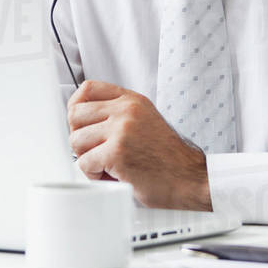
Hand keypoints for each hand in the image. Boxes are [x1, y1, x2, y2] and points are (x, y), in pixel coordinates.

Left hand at [67, 80, 211, 210]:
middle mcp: (126, 110)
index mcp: (132, 100)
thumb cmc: (168, 158)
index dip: (77, 107)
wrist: (192, 179)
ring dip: (87, 158)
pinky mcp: (117, 153)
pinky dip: (94, 175)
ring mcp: (121, 129)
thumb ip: (117, 115)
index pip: (87, 88)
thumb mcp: (145, 121)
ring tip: (107, 166)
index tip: (81, 124)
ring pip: (76, 140)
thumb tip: (81, 119)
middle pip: (75, 114)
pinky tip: (113, 176)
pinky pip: (84, 163)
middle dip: (80, 137)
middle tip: (95, 151)